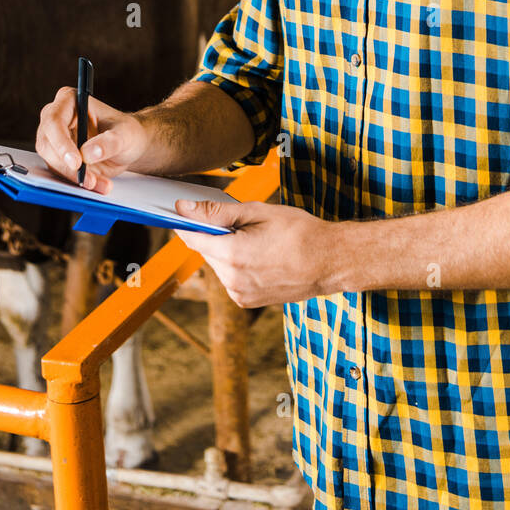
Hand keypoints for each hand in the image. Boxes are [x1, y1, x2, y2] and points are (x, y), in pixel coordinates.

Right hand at [36, 86, 147, 192]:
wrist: (129, 146)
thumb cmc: (127, 132)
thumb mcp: (125, 134)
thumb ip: (109, 142)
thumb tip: (89, 153)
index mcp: (69, 101)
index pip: (54, 121)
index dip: (61, 143)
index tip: (77, 162)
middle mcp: (57, 118)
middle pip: (47, 144)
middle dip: (66, 166)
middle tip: (88, 180)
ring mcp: (55, 139)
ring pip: (51, 162)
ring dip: (74, 177)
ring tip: (98, 183)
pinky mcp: (58, 158)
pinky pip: (60, 173)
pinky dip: (77, 183)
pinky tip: (97, 184)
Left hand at [172, 196, 334, 306]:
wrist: (330, 262)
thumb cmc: (299, 231)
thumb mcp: (258, 211)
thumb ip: (217, 212)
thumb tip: (184, 208)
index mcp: (232, 254)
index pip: (191, 237)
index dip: (184, 221)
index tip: (179, 210)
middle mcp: (231, 279)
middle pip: (205, 250)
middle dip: (213, 234)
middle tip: (239, 222)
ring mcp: (238, 294)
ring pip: (217, 264)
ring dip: (225, 250)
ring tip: (254, 240)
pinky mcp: (246, 302)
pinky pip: (229, 278)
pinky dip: (235, 265)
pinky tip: (258, 256)